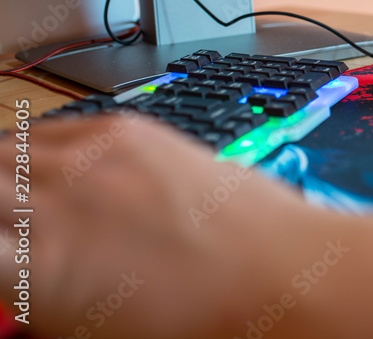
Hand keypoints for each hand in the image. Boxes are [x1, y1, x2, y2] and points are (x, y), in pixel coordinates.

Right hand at [0, 115, 316, 338]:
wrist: (273, 273)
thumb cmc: (193, 324)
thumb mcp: (90, 335)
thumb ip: (37, 308)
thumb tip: (20, 293)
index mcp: (28, 265)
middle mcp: (48, 199)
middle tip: (6, 226)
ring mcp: (88, 155)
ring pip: (8, 151)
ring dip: (4, 174)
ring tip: (15, 196)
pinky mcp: (125, 129)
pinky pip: (57, 127)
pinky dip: (42, 148)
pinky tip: (55, 169)